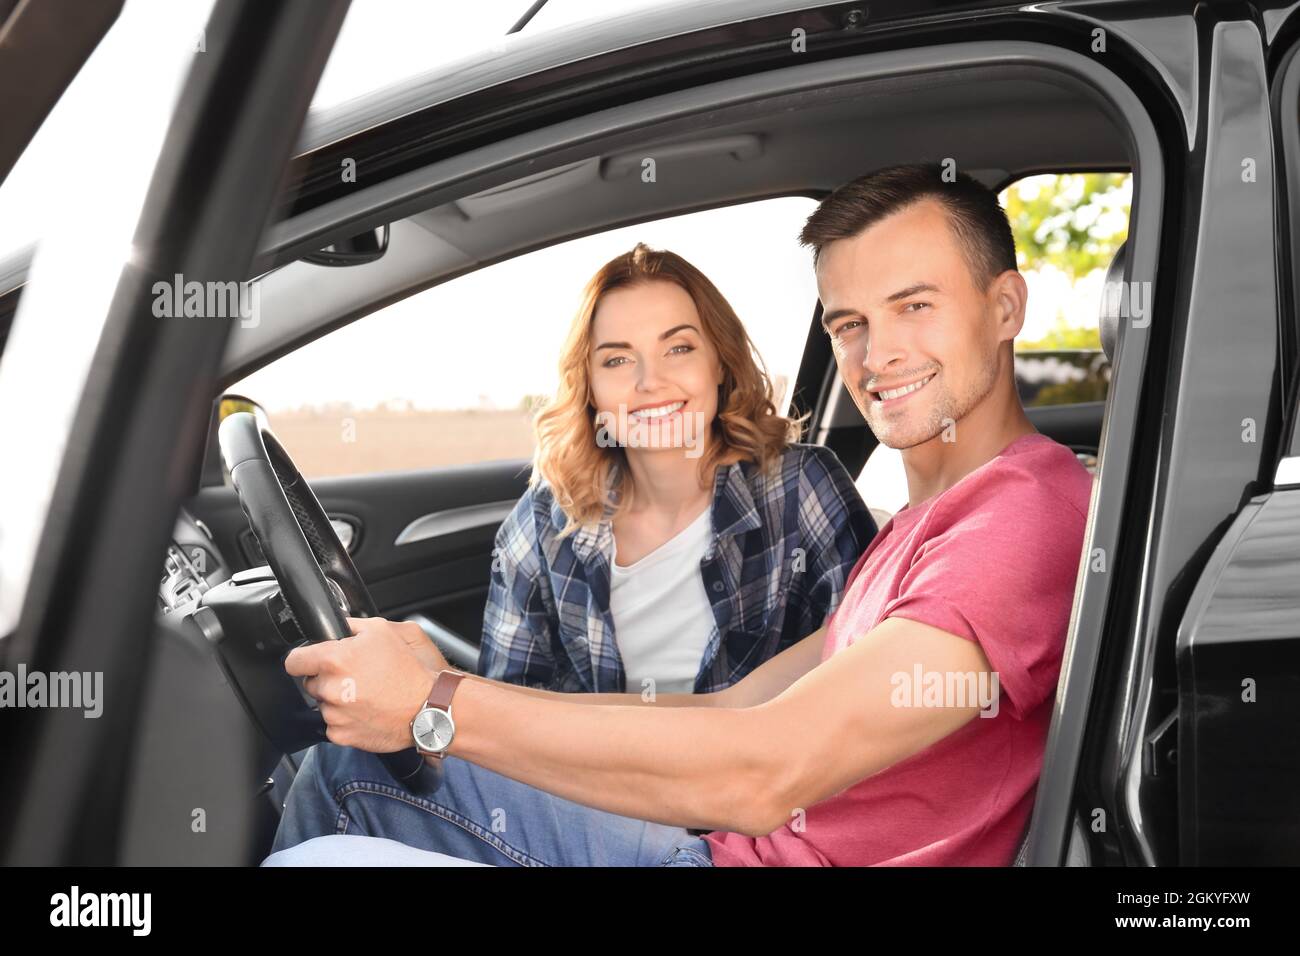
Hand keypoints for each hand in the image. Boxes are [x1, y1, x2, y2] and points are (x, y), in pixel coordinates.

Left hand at [283, 615, 436, 752]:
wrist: (428, 706)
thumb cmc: (408, 669)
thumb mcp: (382, 631)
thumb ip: (350, 626)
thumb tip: (334, 627)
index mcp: (334, 660)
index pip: (294, 661)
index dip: (303, 658)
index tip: (311, 661)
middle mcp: (330, 688)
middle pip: (311, 682)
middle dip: (327, 678)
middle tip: (355, 676)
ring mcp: (335, 714)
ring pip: (324, 704)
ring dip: (337, 700)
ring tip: (366, 694)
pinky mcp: (342, 735)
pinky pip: (333, 725)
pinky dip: (346, 719)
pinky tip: (367, 711)